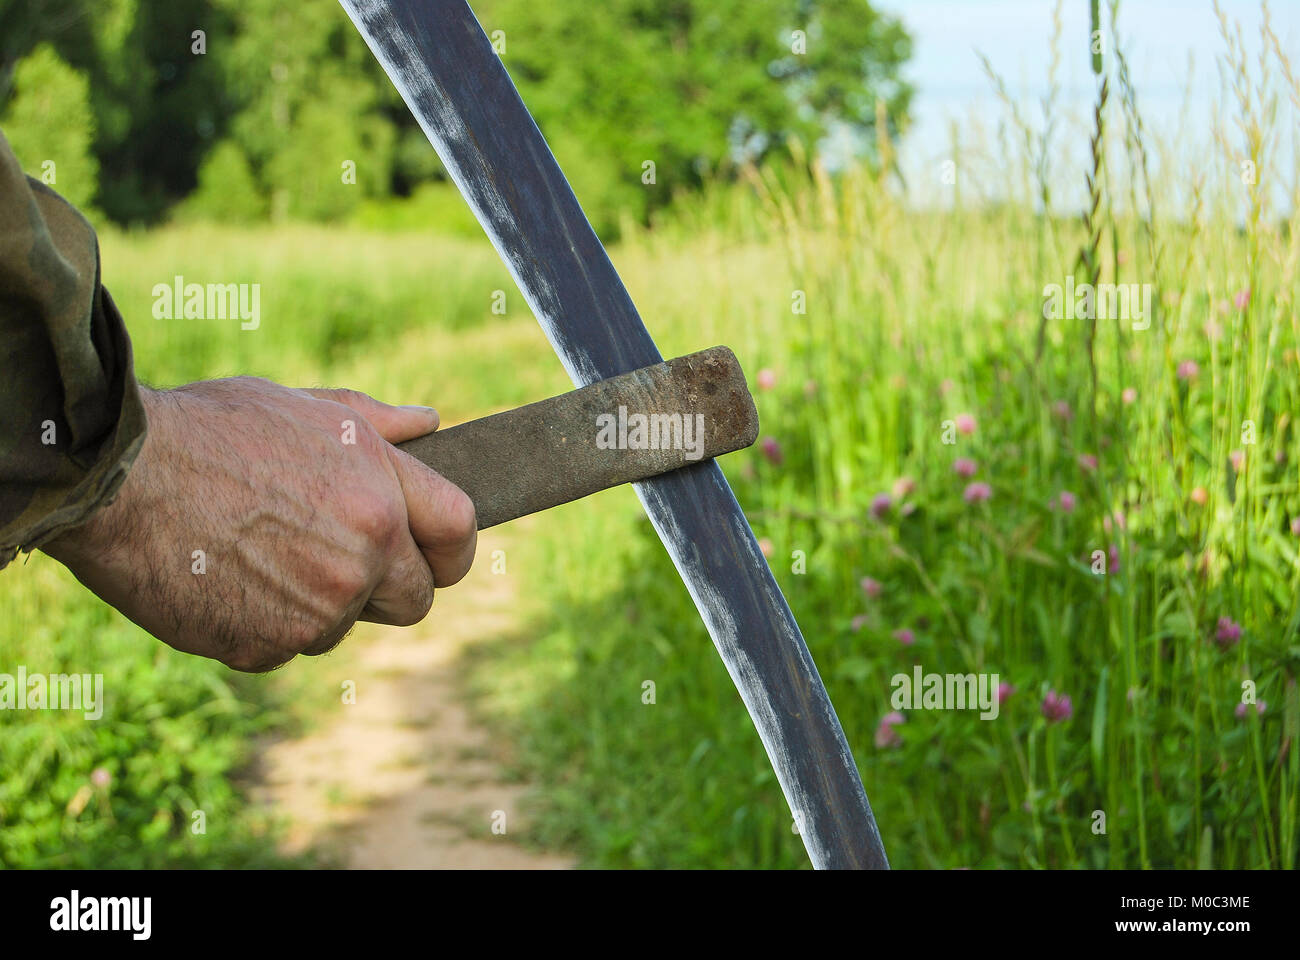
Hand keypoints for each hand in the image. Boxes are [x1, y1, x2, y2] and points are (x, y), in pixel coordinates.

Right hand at [43, 377, 476, 671]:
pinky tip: (229, 576)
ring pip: (345, 624)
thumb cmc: (209, 430)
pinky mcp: (265, 648)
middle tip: (344, 555)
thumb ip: (377, 424)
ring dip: (321, 601)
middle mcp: (361, 559)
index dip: (452, 545)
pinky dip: (268, 622)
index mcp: (379, 496)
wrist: (113, 479)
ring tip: (262, 548)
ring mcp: (315, 611)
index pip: (460, 534)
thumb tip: (431, 426)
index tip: (437, 551)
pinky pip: (288, 645)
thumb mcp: (301, 406)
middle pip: (416, 600)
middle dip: (391, 584)